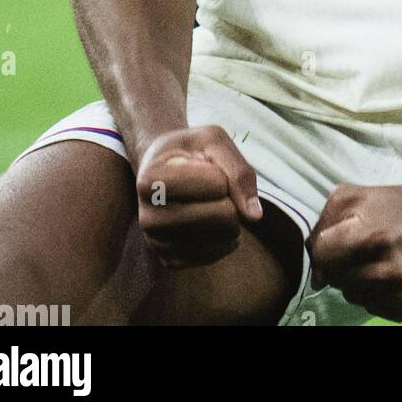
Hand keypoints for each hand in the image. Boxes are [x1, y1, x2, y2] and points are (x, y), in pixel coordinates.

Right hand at [136, 125, 262, 268]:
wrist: (161, 168)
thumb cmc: (189, 150)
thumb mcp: (213, 140)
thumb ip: (239, 171)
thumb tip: (254, 217)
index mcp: (151, 180)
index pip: (216, 185)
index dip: (223, 174)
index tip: (206, 166)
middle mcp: (147, 217)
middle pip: (222, 216)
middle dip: (232, 198)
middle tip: (216, 187)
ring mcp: (156, 243)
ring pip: (221, 238)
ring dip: (231, 218)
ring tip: (213, 201)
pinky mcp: (169, 261)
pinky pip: (216, 254)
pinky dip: (225, 237)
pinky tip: (212, 220)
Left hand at [308, 179, 401, 322]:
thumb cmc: (395, 204)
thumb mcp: (353, 196)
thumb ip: (323, 225)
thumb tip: (317, 274)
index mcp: (373, 236)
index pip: (323, 258)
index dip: (326, 250)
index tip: (339, 241)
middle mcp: (391, 269)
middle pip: (337, 281)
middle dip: (343, 265)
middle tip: (363, 249)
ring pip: (355, 298)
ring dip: (359, 282)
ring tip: (380, 260)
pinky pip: (377, 310)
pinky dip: (379, 295)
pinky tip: (394, 275)